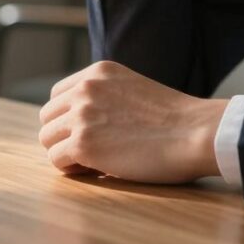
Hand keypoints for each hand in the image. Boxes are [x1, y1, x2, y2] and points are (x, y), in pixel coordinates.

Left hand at [38, 61, 228, 183]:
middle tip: (88, 151)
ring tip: (92, 162)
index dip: (68, 118)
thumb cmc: (175, 118)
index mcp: (98, 72)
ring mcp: (82, 115)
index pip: (58, 94)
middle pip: (48, 117)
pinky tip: (95, 171)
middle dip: (63, 135)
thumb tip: (84, 121)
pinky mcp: (83, 143)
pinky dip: (71, 169)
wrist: (196, 132)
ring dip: (65, 153)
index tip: (88, 132)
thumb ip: (106, 95)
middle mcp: (85, 88)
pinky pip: (57, 160)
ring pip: (47, 138)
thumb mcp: (132, 88)